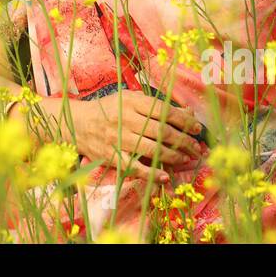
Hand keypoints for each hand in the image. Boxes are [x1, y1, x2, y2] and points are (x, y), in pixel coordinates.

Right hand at [67, 90, 204, 182]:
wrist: (78, 123)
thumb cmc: (109, 109)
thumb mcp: (130, 99)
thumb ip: (156, 105)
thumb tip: (187, 114)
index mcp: (131, 102)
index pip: (163, 111)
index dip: (183, 120)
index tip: (197, 128)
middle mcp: (125, 119)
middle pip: (161, 131)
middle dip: (183, 140)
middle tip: (196, 147)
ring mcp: (118, 139)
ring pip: (151, 149)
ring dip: (172, 156)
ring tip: (185, 159)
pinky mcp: (112, 156)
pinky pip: (134, 167)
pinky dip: (151, 173)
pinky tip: (165, 177)